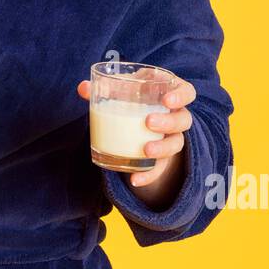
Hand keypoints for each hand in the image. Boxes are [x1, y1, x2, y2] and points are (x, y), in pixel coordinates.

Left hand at [77, 77, 197, 204]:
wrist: (138, 119)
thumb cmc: (132, 97)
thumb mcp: (121, 91)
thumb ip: (103, 89)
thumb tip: (82, 88)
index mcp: (169, 94)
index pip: (186, 92)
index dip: (180, 95)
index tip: (166, 100)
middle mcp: (175, 115)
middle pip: (183, 119)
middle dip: (168, 121)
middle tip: (149, 122)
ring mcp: (171, 137)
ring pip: (176, 143)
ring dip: (162, 148)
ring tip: (146, 150)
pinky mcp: (163, 157)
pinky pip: (160, 168)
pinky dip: (149, 175)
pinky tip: (135, 180)